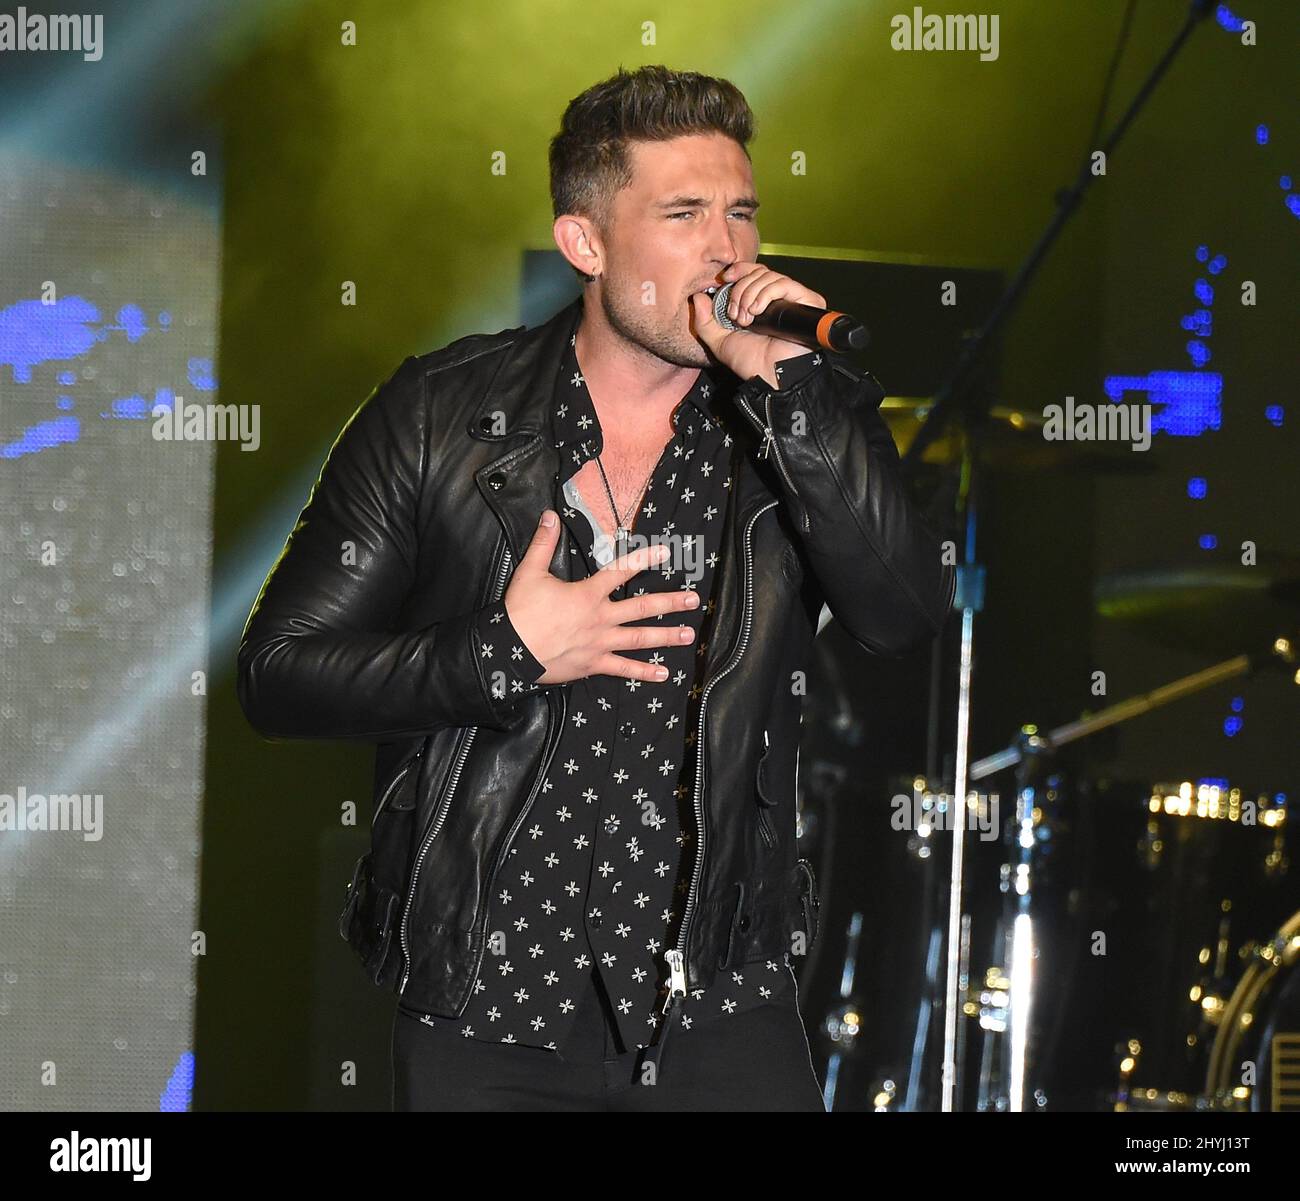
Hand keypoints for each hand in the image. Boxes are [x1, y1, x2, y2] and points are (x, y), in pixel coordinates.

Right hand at [504, 510, 699, 684]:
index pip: (620, 571)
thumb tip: (549, 516)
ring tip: (688, 635)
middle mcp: (600, 619)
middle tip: (693, 600)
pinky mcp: (593, 665)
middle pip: (642, 608)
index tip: (666, 552)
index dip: (644, 559)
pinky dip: (644, 672)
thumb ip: (543, 544)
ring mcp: (600, 644)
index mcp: (588, 595)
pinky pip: (623, 669)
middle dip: (670, 603)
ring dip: (666, 636)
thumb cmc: (519, 613)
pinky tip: (663, 673)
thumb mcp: (529, 573)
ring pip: (640, 639)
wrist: (509, 652)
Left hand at [689, 261, 826, 388]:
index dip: (739, 270)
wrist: (770, 376)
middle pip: (759, 273)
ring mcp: (792, 300)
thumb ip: (704, 320)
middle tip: (735, 314)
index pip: (753, 273)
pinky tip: (758, 312)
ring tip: (746, 319)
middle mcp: (777, 300)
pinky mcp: (807, 302)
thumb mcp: (719, 341)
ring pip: (770, 277)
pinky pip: (785, 284)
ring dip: (750, 295)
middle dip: (740, 290)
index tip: (724, 278)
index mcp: (760, 304)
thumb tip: (698, 297)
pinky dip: (766, 294)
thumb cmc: (751, 363)